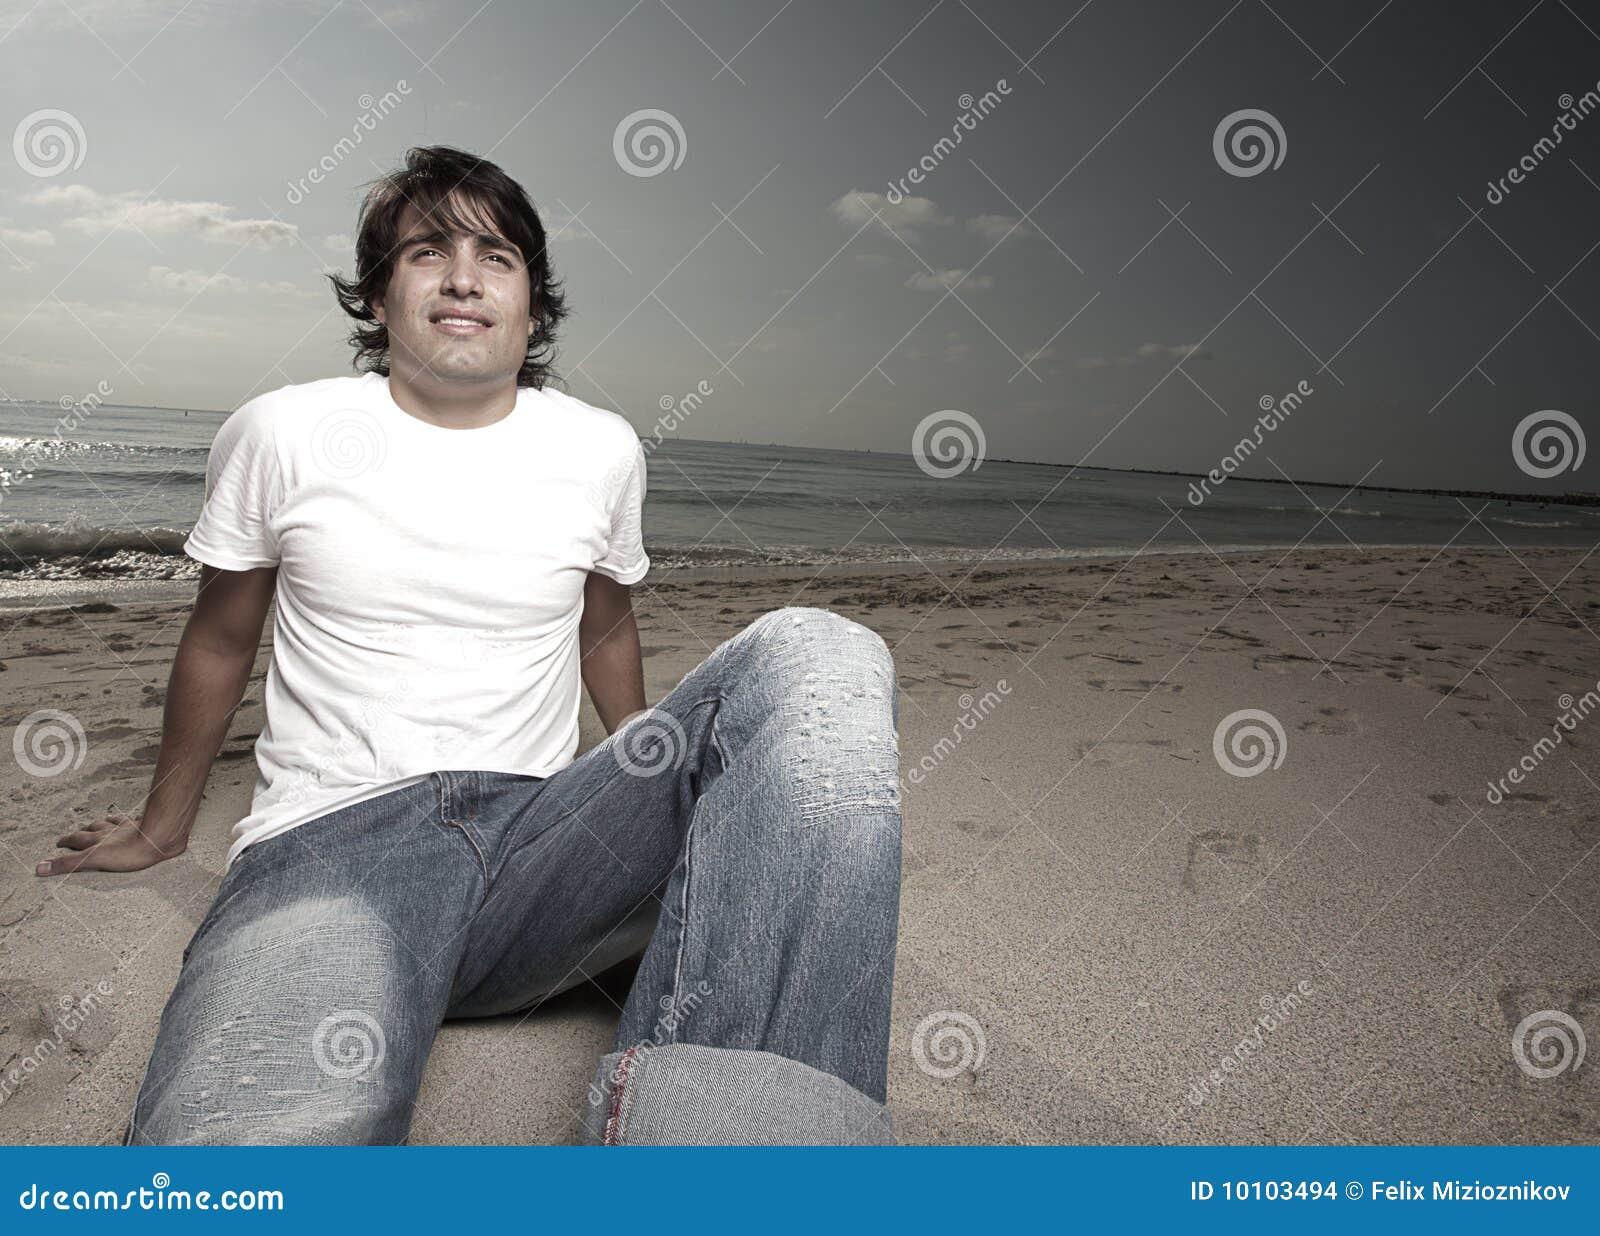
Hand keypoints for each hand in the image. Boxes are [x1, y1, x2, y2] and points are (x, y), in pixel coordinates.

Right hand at [36, 811, 186, 876]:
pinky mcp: (145, 826)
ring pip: (112, 823)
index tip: (59, 841)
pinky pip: (135, 820)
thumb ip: (68, 864)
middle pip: (92, 829)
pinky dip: (130, 820)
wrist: (160, 837)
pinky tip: (133, 820)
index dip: (66, 841)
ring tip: (102, 823)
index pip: (76, 839)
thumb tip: (39, 868)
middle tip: (77, 832)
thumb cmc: (130, 851)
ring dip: (105, 823)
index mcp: (97, 840)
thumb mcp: (93, 860)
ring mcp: (128, 827)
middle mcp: (110, 831)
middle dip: (83, 831)